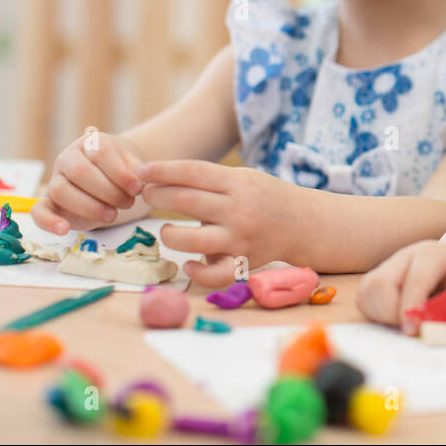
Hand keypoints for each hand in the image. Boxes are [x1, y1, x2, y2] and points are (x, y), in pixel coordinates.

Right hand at [32, 131, 143, 233]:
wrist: (109, 182)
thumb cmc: (121, 172)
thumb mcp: (132, 166)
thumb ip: (134, 171)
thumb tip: (137, 181)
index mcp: (91, 143)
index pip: (100, 152)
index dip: (120, 172)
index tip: (136, 188)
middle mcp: (68, 158)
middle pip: (81, 172)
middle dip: (108, 191)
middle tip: (128, 203)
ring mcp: (56, 179)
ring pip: (61, 190)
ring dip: (89, 206)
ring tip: (111, 215)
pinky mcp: (48, 202)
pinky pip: (38, 210)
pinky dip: (48, 222)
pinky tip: (63, 230)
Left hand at [137, 160, 309, 287]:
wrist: (303, 222)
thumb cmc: (265, 197)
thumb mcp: (243, 178)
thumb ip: (209, 180)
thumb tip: (162, 182)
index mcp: (238, 183)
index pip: (192, 172)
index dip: (162, 171)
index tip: (143, 172)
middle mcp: (238, 209)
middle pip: (185, 201)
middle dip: (157, 196)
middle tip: (146, 195)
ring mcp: (240, 238)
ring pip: (192, 240)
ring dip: (169, 233)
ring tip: (167, 229)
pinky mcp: (243, 262)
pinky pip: (214, 274)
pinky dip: (196, 271)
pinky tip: (188, 264)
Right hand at [357, 241, 445, 336]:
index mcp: (432, 253)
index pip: (416, 278)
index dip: (412, 306)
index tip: (412, 331)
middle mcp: (405, 256)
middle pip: (383, 284)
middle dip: (393, 314)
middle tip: (412, 331)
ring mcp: (388, 266)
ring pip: (368, 292)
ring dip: (383, 316)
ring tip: (407, 323)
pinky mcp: (376, 280)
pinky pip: (364, 299)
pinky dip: (376, 315)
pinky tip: (396, 319)